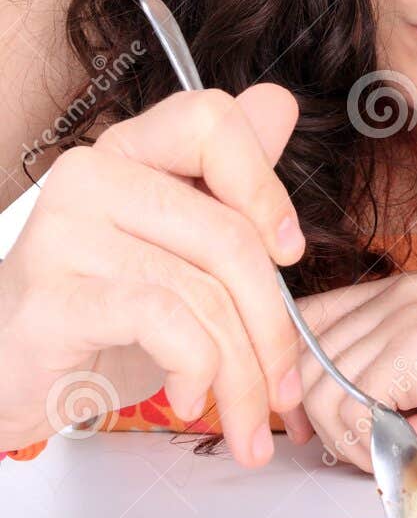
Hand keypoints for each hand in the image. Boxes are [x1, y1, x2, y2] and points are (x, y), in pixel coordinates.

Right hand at [0, 84, 307, 468]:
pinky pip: (163, 320)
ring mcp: (65, 231)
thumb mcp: (176, 248)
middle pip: (228, 232)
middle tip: (284, 385)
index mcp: (130, 149)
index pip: (212, 118)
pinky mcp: (52, 297)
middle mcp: (92, 174)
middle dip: (273, 325)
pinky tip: (189, 396)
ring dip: (241, 371)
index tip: (288, 254)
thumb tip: (279, 106)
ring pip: (202, 291)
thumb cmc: (101, 314)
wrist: (11, 378)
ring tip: (246, 412)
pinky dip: (196, 369)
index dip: (264, 184)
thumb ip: (227, 184)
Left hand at [282, 271, 416, 471]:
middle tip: (381, 453)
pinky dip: (377, 445)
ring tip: (414, 449)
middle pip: (306, 360)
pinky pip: (352, 404)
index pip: (308, 320)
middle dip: (328, 424)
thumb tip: (294, 403)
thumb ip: (368, 377)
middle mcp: (402, 289)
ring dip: (358, 441)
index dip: (295, 378)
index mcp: (401, 291)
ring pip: (323, 388)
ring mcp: (411, 309)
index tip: (306, 429)